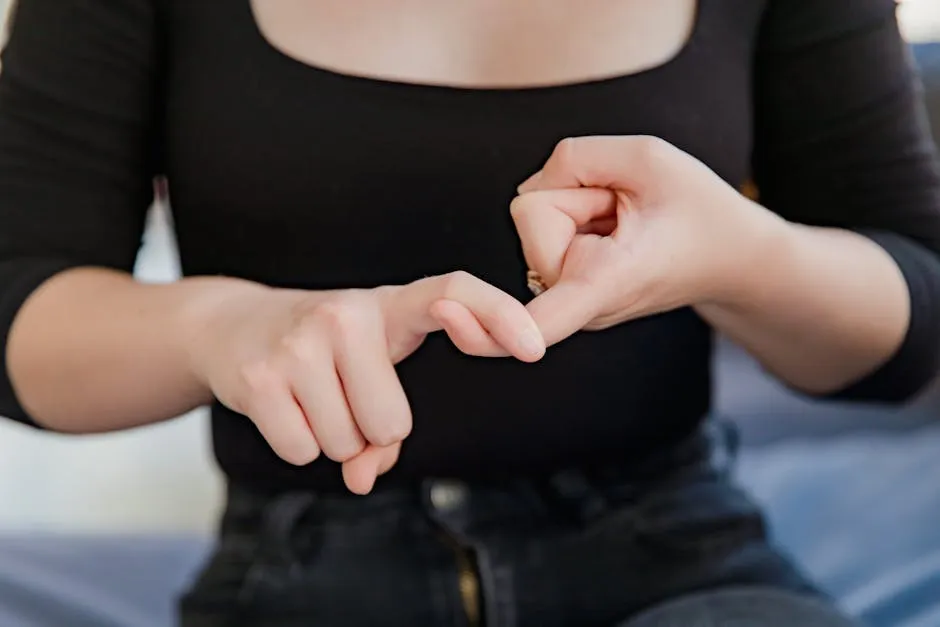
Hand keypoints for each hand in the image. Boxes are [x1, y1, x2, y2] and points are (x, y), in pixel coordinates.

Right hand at [187, 272, 545, 493]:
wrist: (232, 325)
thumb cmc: (323, 351)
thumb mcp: (366, 368)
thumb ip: (385, 425)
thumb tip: (364, 475)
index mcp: (389, 305)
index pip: (454, 291)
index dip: (498, 316)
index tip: (534, 348)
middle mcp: (348, 312)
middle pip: (392, 424)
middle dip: (368, 430)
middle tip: (341, 394)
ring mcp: (302, 341)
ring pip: (346, 442)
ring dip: (330, 437)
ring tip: (309, 393)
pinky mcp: (262, 376)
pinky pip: (303, 450)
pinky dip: (295, 443)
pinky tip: (282, 404)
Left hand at [512, 136, 780, 345]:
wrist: (729, 256)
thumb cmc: (698, 211)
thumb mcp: (648, 157)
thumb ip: (575, 157)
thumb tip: (530, 186)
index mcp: (604, 284)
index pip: (539, 321)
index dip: (494, 326)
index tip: (454, 322)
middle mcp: (579, 304)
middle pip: (532, 212)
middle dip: (576, 192)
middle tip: (629, 209)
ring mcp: (568, 297)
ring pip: (536, 216)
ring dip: (580, 203)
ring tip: (625, 220)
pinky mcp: (561, 284)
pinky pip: (544, 226)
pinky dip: (576, 214)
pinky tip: (611, 228)